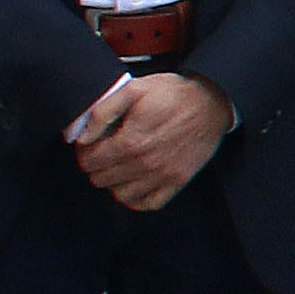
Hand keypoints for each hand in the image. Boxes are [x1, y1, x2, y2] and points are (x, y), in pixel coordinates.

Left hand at [74, 73, 232, 211]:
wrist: (213, 101)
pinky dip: (136, 198)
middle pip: (100, 179)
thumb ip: (102, 112)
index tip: (91, 143)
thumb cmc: (174, 94)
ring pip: (119, 194)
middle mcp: (145, 163)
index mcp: (130, 141)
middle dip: (97, 165)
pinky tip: (135, 182)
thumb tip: (81, 137)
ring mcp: (163, 175)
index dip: (84, 151)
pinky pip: (147, 204)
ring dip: (114, 181)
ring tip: (119, 165)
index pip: (88, 161)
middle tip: (105, 151)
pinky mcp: (178, 181)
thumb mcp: (134, 89)